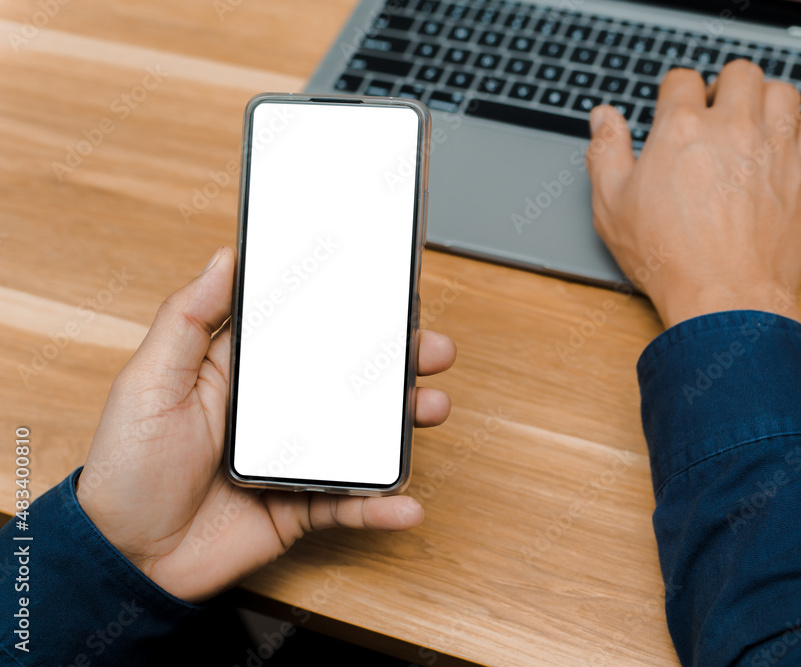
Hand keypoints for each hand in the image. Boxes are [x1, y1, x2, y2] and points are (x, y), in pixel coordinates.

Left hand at [77, 247, 455, 602]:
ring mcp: (294, 460)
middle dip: (398, 362)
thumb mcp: (149, 381)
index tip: (389, 294)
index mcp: (243, 374)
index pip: (307, 333)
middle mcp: (276, 412)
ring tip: (432, 407)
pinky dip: (382, 507)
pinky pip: (350, 505)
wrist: (126, 557)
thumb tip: (224, 259)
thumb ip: (187, 319)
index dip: (351, 313)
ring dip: (405, 422)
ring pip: (363, 436)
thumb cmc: (127, 467)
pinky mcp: (300, 507)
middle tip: (431, 349)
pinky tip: (406, 502)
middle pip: (349, 380)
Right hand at [585, 60, 800, 327]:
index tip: (675, 109)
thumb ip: (605, 152)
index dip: (675, 92)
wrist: (725, 298)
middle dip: (725, 86)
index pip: (682, 79)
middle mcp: (734, 127)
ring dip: (764, 100)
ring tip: (751, 124)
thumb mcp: (612, 205)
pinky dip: (799, 130)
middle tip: (715, 113)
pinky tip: (781, 148)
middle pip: (740, 73)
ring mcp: (775, 148)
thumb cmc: (667, 257)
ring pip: (782, 91)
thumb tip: (603, 118)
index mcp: (682, 128)